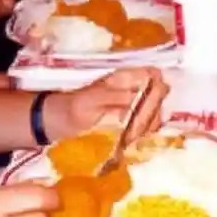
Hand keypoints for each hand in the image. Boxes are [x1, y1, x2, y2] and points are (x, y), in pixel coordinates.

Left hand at [44, 68, 168, 141]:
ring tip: (130, 138)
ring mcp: (134, 105)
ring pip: (156, 111)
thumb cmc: (72, 108)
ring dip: (148, 126)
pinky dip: (144, 134)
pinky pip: (149, 125)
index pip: (153, 76)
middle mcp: (133, 88)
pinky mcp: (132, 122)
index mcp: (124, 77)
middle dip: (151, 113)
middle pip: (159, 94)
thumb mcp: (91, 101)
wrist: (58, 124)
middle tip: (135, 131)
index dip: (155, 90)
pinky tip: (132, 141)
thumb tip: (140, 98)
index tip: (143, 109)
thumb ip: (116, 98)